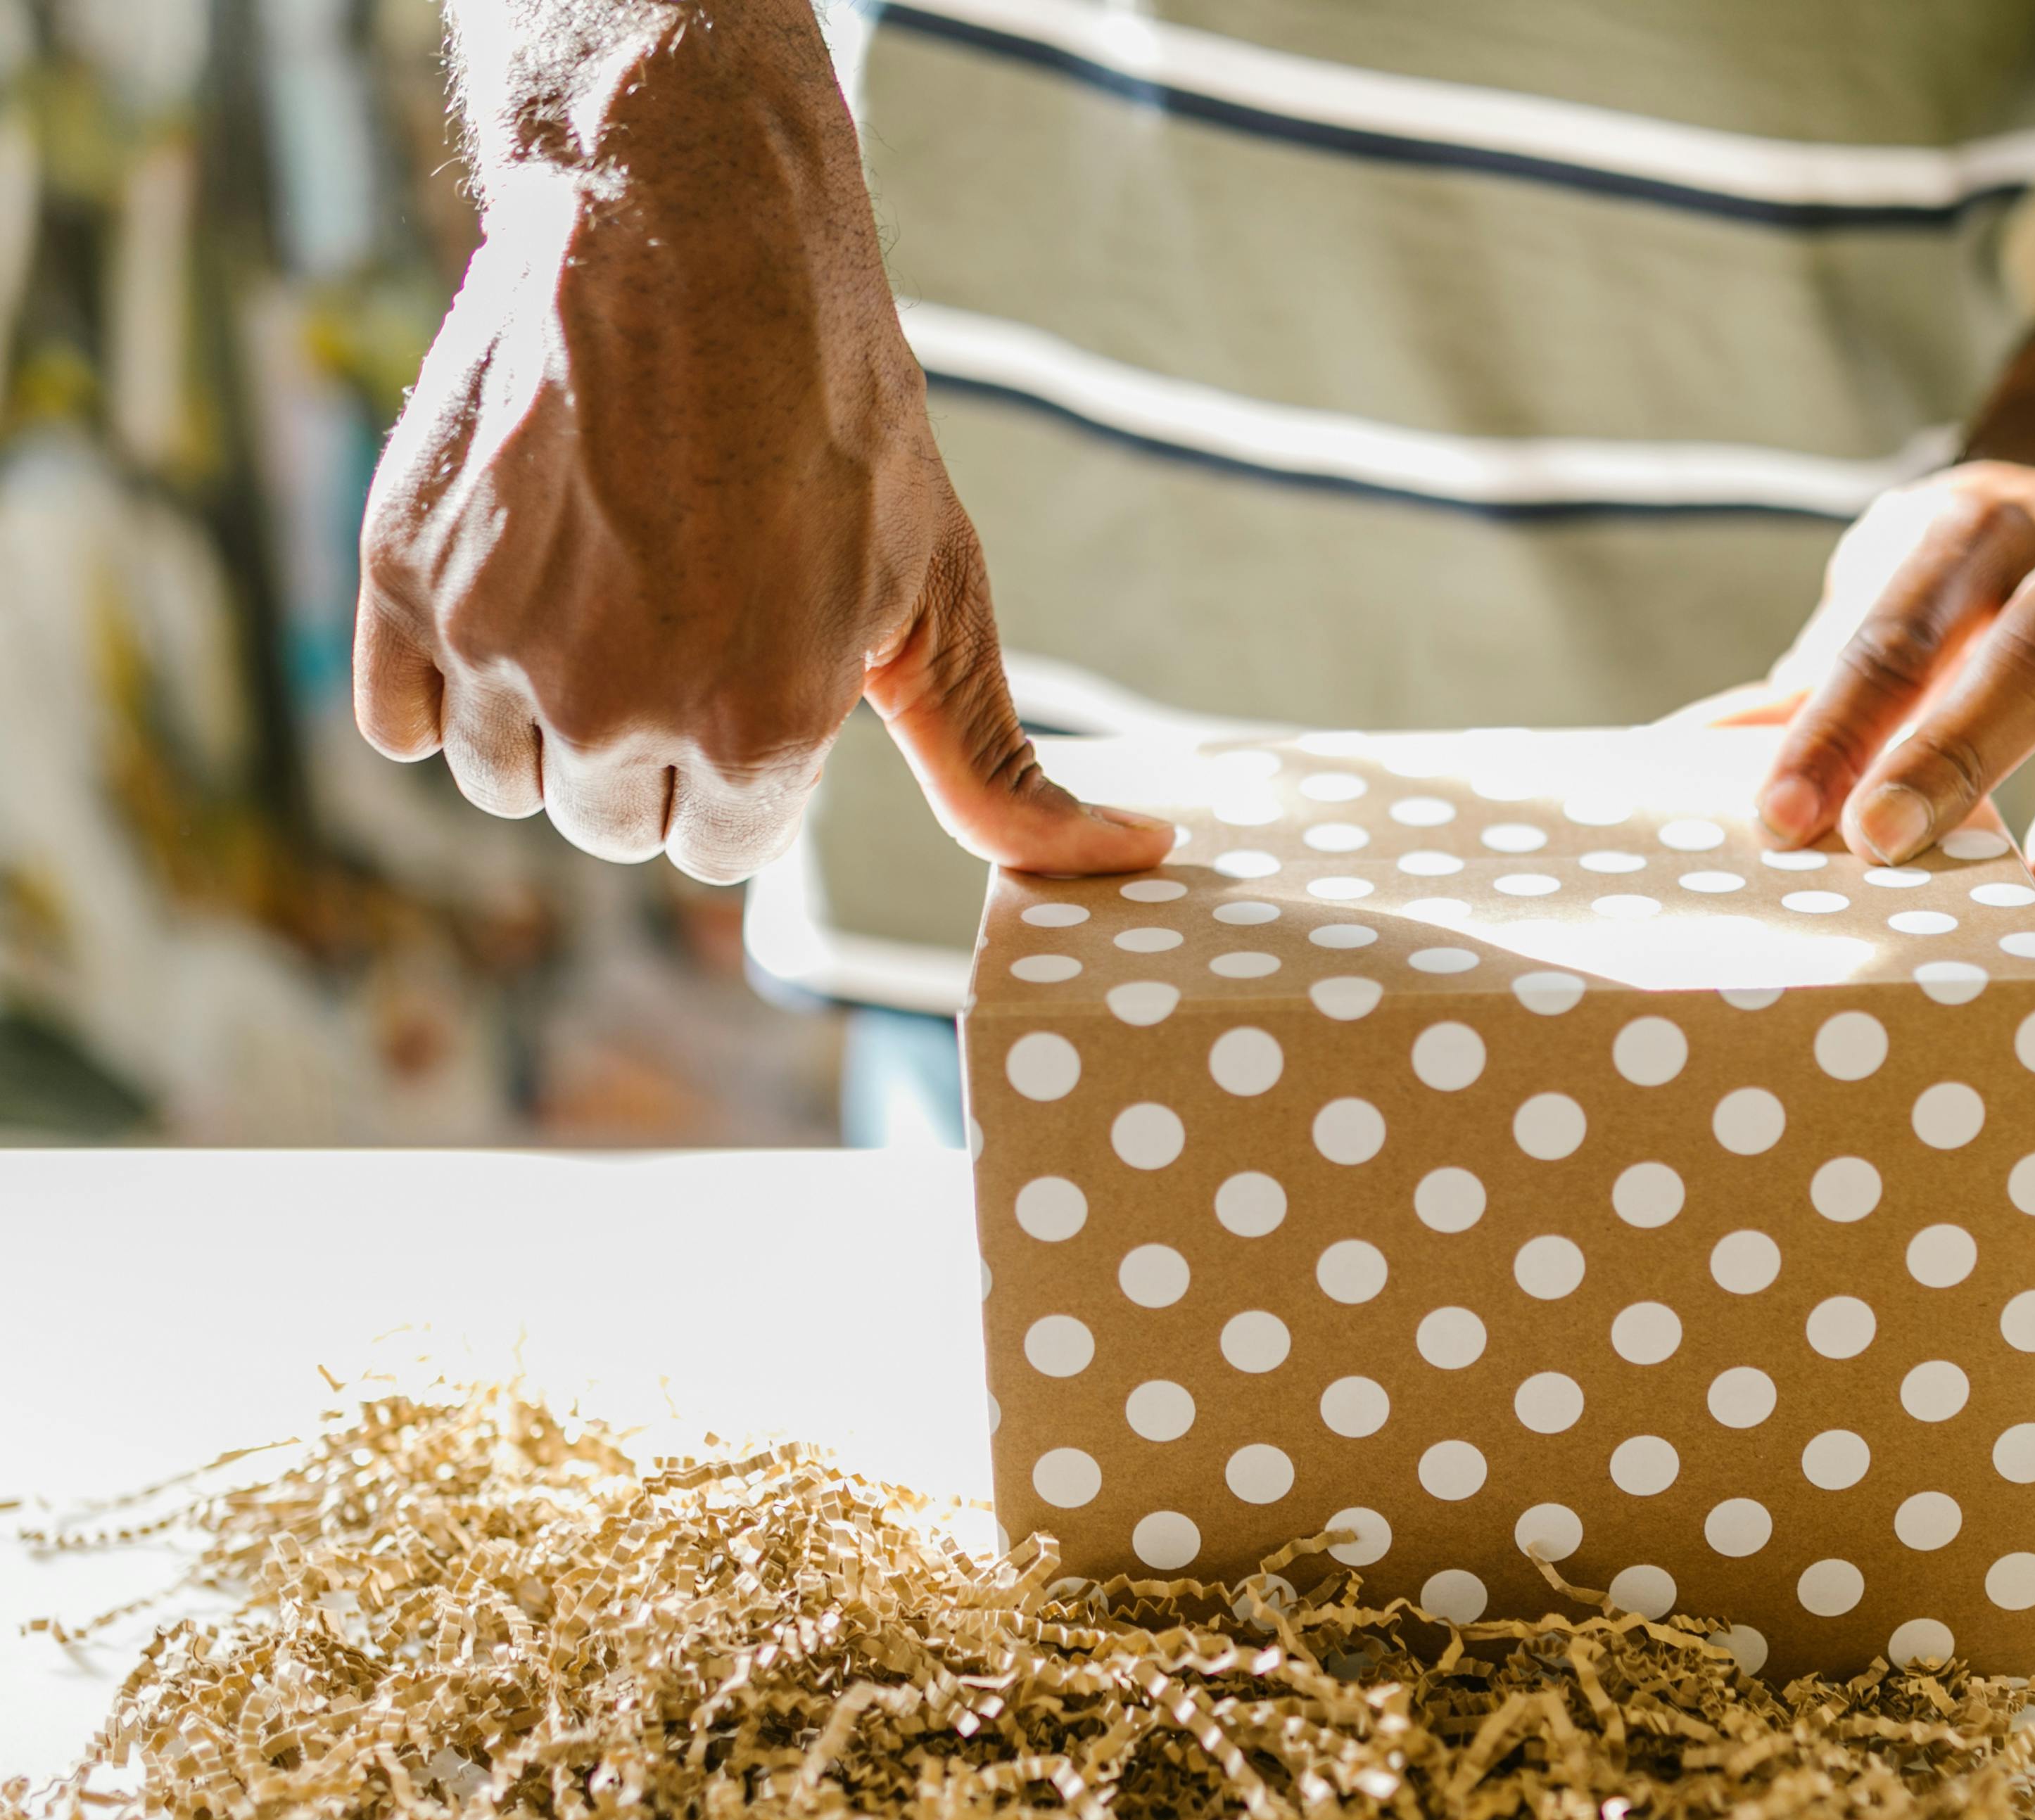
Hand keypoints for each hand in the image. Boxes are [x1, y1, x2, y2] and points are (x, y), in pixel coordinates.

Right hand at [352, 14, 1165, 885]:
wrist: (687, 245)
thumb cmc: (835, 423)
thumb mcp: (942, 598)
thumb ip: (997, 765)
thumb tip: (1136, 862)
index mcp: (753, 731)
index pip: (720, 846)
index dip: (744, 760)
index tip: (751, 658)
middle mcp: (613, 711)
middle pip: (612, 821)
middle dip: (649, 747)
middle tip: (681, 609)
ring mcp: (495, 647)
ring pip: (507, 781)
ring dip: (547, 720)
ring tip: (602, 593)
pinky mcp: (400, 584)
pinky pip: (402, 723)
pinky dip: (442, 685)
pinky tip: (512, 595)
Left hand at [1747, 462, 2034, 953]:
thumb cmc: (1963, 562)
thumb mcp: (1886, 571)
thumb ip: (1813, 666)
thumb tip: (1686, 758)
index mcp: (1982, 529)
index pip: (1905, 626)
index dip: (1841, 721)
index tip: (1781, 810)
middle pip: (2030, 669)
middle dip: (1952, 766)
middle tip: (1875, 851)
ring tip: (2016, 958)